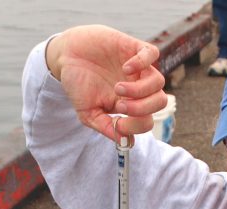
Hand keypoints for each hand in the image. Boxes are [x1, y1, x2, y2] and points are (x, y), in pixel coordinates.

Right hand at [45, 25, 166, 140]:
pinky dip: (143, 62)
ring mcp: (137, 68)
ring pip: (158, 82)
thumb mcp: (88, 113)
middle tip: (120, 106)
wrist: (66, 56)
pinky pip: (152, 53)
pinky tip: (126, 67)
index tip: (118, 123)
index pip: (147, 120)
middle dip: (142, 109)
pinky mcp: (132, 47)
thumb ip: (105, 127)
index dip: (136, 126)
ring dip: (140, 90)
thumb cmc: (78, 84)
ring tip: (117, 87)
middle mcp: (138, 87)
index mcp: (130, 105)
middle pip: (160, 102)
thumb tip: (125, 142)